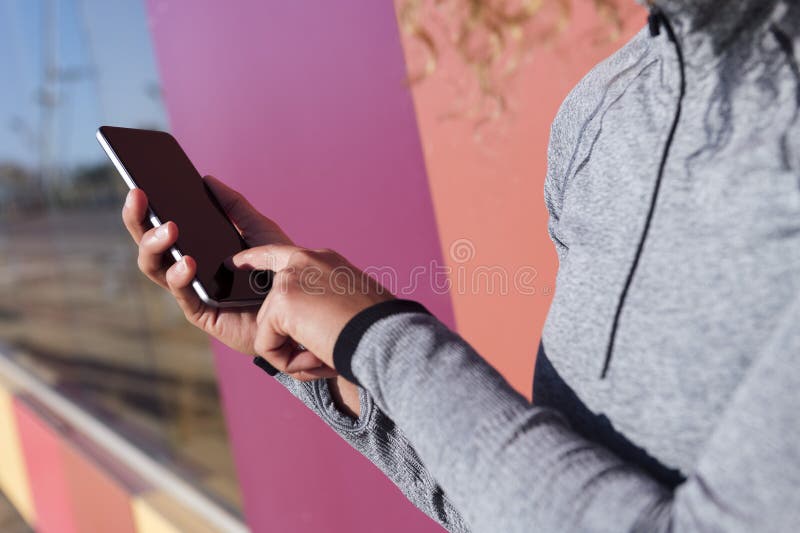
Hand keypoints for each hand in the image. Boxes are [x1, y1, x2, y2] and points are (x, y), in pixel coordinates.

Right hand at [121, 175, 334, 380]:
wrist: (297, 307)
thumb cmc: (277, 270)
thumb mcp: (259, 230)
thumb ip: (235, 206)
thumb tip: (207, 179)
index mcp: (194, 245)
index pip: (158, 225)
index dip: (143, 207)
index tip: (138, 186)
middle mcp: (184, 267)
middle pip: (148, 244)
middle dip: (138, 220)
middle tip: (140, 197)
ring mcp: (190, 290)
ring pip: (154, 267)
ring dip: (155, 246)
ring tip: (170, 229)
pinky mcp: (201, 312)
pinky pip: (182, 294)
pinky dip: (180, 276)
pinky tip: (187, 262)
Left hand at [232, 244, 393, 371]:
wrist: (389, 337)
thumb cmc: (378, 331)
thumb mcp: (349, 308)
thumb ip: (322, 306)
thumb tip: (302, 331)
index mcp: (323, 262)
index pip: (277, 253)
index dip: (253, 258)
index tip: (234, 262)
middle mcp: (304, 260)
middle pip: (269, 306)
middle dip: (286, 339)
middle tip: (321, 352)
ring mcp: (291, 278)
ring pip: (268, 330)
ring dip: (293, 353)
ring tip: (327, 355)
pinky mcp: (282, 301)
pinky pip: (266, 346)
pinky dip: (289, 362)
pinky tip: (317, 358)